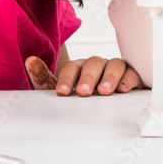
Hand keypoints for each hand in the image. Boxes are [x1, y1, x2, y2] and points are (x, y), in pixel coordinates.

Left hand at [25, 55, 141, 95]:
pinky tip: (123, 89)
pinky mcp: (130, 77)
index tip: (62, 92)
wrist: (102, 103)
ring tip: (105, 91)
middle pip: (94, 63)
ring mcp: (114, 70)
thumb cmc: (80, 93)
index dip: (67, 78)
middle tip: (84, 92)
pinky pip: (132, 73)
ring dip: (110, 77)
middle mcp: (97, 65)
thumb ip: (43, 77)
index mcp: (79, 67)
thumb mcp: (60, 88)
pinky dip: (129, 79)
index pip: (72, 67)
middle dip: (89, 77)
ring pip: (115, 64)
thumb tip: (30, 60)